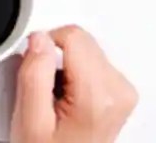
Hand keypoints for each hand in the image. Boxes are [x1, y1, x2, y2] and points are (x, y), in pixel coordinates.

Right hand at [12, 26, 138, 142]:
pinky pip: (94, 63)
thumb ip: (34, 73)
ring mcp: (124, 92)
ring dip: (66, 67)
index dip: (45, 45)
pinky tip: (68, 98)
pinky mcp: (122, 93)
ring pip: (88, 50)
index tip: (36, 67)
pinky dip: (76, 75)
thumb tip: (40, 39)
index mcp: (99, 95)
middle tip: (47, 90)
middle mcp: (120, 91)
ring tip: (58, 97)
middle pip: (82, 41)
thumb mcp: (30, 118)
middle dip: (56, 58)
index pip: (74, 36)